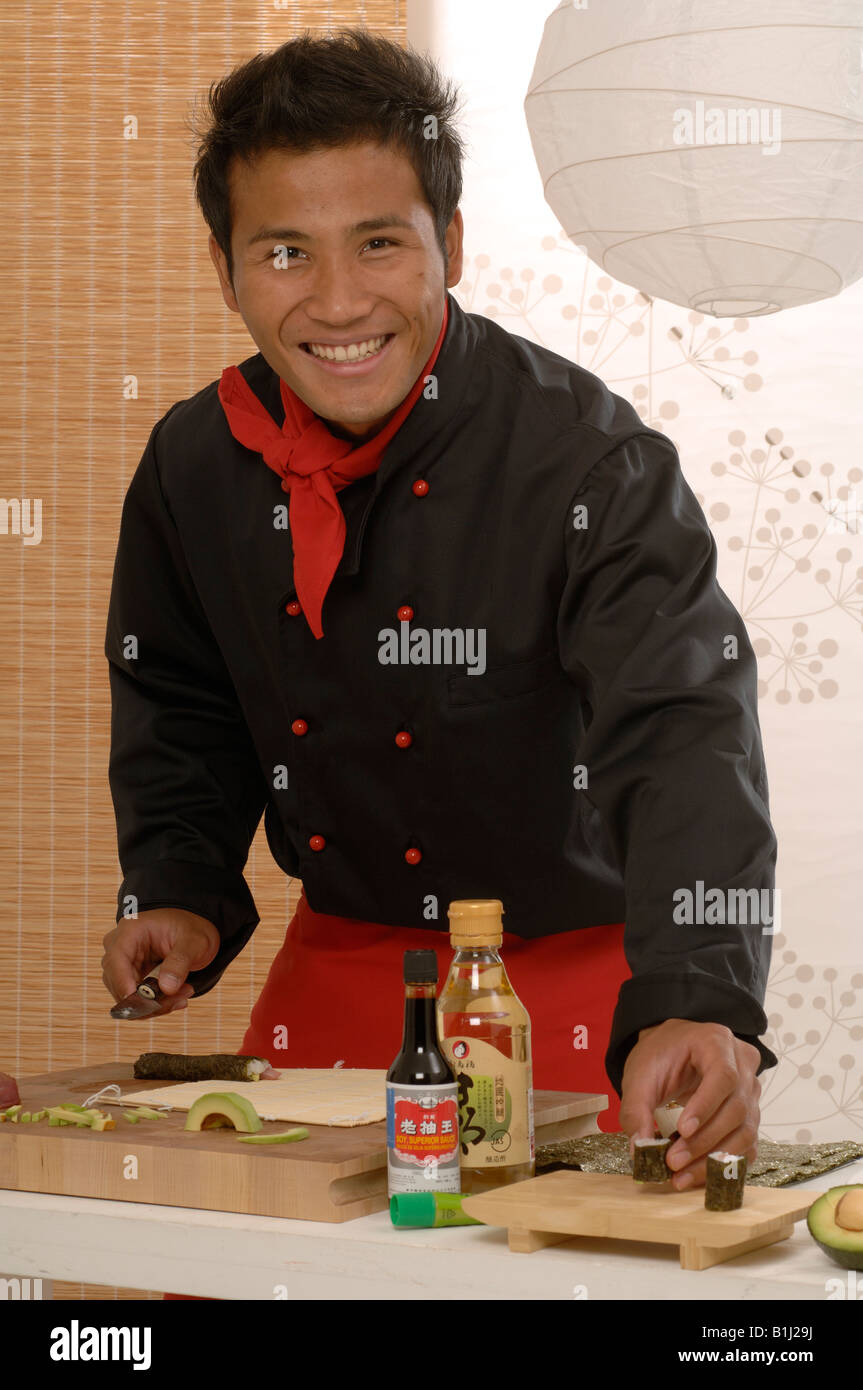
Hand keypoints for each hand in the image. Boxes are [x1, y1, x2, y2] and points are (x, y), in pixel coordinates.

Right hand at [101, 907, 220, 1012]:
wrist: (193, 932)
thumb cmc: (191, 929)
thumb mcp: (194, 941)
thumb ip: (180, 962)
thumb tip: (166, 988)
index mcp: (131, 930)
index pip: (116, 959)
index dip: (123, 983)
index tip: (140, 1003)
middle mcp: (120, 947)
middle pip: (118, 982)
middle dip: (147, 999)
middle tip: (180, 999)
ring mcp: (122, 965)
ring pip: (125, 996)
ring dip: (154, 1004)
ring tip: (184, 994)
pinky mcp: (130, 979)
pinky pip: (135, 1000)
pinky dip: (155, 1004)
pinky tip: (177, 997)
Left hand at [618, 1018, 761, 1189]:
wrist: (672, 1052)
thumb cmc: (660, 1056)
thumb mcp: (640, 1073)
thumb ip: (636, 1108)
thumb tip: (639, 1150)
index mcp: (717, 1042)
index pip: (723, 1076)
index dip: (706, 1106)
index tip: (682, 1130)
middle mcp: (743, 1066)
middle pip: (736, 1109)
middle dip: (704, 1141)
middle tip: (673, 1162)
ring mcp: (751, 1093)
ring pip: (745, 1132)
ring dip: (713, 1159)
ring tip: (681, 1175)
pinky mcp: (749, 1117)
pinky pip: (746, 1146)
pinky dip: (723, 1165)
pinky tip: (698, 1176)